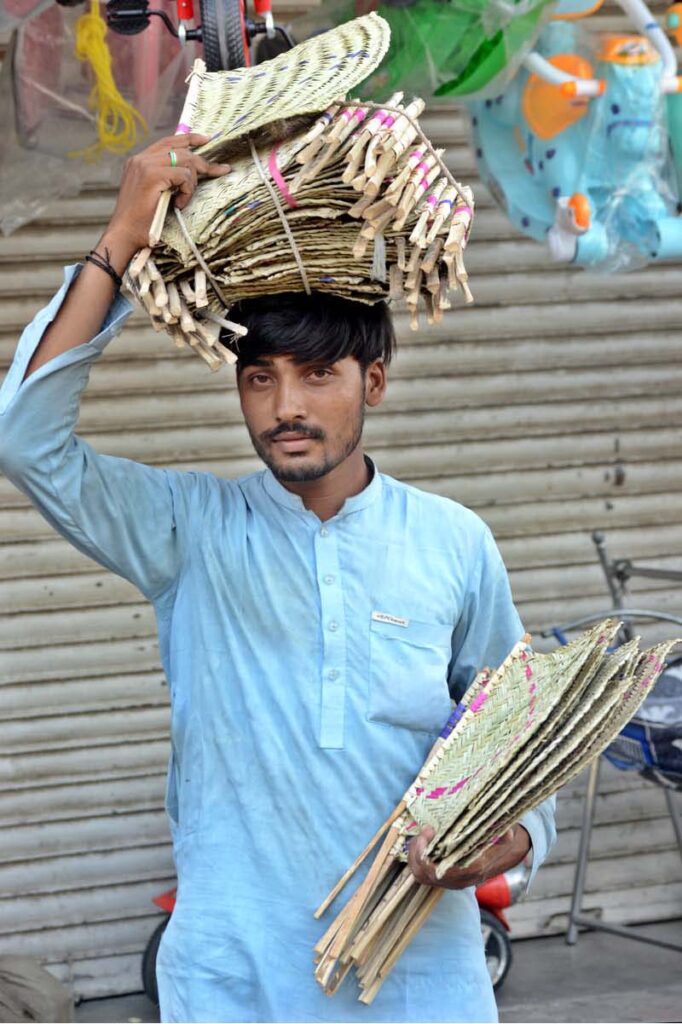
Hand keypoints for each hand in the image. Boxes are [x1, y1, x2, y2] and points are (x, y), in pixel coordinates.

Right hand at [102, 133, 231, 262]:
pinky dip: (187, 191)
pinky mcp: (152, 176)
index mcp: (140, 161)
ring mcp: (145, 165)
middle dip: (203, 163)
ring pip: (185, 162)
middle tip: (220, 171)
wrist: (125, 234)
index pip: (168, 141)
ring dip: (192, 183)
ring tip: (184, 199)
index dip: (189, 138)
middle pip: (182, 151)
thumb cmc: (142, 221)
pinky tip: (178, 204)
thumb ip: (166, 178)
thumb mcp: (155, 193)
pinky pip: (183, 176)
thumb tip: (190, 171)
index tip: (207, 140)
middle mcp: (141, 159)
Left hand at [407, 824, 530, 889]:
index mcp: (472, 871)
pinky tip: (421, 841)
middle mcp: (458, 880)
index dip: (432, 853)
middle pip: (427, 874)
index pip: (445, 871)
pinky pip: (420, 874)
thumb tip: (508, 833)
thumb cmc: (496, 843)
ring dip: (415, 854)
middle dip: (419, 851)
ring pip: (420, 875)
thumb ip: (505, 836)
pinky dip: (416, 858)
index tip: (430, 831)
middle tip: (424, 831)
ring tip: (421, 835)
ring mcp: (448, 881)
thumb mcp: (504, 837)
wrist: (495, 855)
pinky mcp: (440, 877)